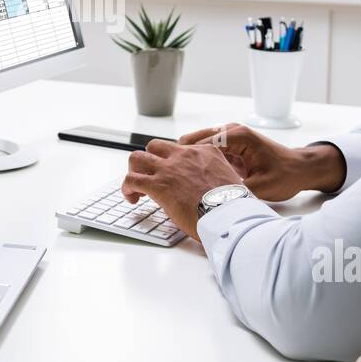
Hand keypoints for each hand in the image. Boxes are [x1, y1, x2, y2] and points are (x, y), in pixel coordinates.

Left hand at [120, 139, 244, 240]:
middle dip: (149, 161)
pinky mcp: (158, 185)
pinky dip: (127, 188)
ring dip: (134, 171)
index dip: (171, 163)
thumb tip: (208, 189)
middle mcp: (185, 155)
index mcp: (205, 152)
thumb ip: (214, 177)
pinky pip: (131, 179)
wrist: (230, 214)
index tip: (172, 176)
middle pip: (155, 147)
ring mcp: (170, 168)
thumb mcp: (229, 179)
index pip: (179, 149)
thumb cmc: (233, 205)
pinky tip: (131, 198)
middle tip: (150, 178)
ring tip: (137, 187)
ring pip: (137, 157)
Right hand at [177, 123, 344, 200]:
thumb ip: (235, 192)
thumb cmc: (285, 175)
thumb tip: (212, 203)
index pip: (199, 143)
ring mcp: (228, 137)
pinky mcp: (229, 146)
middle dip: (178, 158)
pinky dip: (194, 162)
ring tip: (172, 178)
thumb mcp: (261, 187)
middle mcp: (230, 131)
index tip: (168, 172)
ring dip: (185, 160)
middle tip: (165, 177)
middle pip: (192, 141)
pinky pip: (204, 150)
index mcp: (237, 136)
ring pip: (195, 145)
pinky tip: (187, 178)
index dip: (181, 158)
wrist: (300, 169)